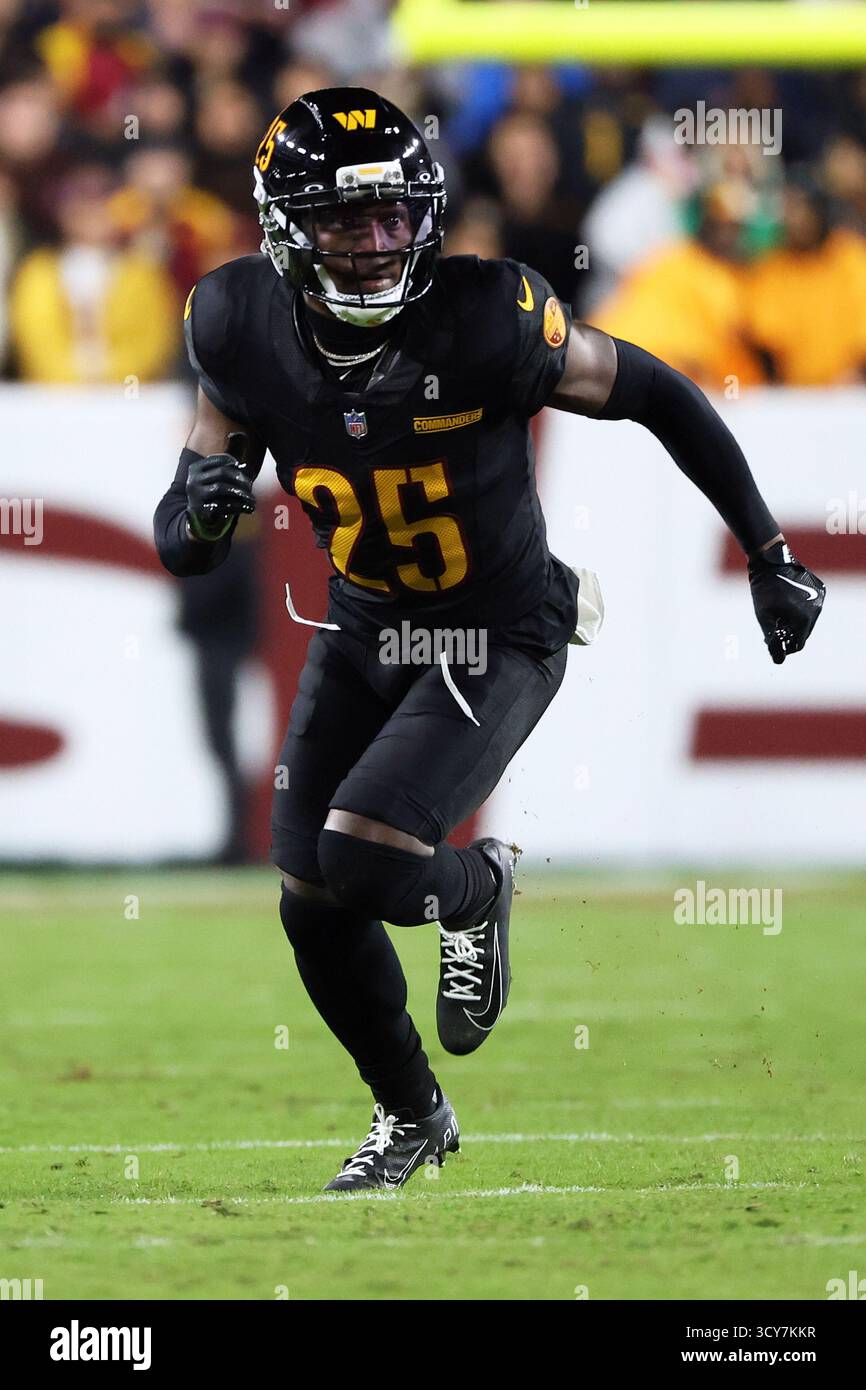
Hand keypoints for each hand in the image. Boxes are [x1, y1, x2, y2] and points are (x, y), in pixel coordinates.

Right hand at [185, 433, 254, 539]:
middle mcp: (192, 480)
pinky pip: (222, 505)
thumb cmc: (214, 492)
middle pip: (223, 473)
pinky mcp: (200, 510)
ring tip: (253, 500)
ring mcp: (195, 495)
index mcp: (196, 468)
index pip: (220, 460)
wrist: (200, 520)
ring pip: (223, 488)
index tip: (243, 470)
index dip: (235, 464)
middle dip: (241, 479)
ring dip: (241, 493)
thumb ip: (230, 454)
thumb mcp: (220, 473)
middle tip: (251, 487)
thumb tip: (240, 433)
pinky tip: (248, 508)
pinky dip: (238, 506)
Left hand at [748, 539, 824, 663]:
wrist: (771, 562)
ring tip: (779, 614)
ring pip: (808, 620)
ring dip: (795, 622)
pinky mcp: (820, 590)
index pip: (798, 644)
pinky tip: (786, 602)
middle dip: (789, 634)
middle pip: (803, 633)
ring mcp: (820, 599)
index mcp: (803, 619)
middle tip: (773, 628)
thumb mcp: (764, 617)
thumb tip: (778, 660)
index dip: (784, 647)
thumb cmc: (764, 591)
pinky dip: (800, 610)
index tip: (772, 641)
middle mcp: (816, 610)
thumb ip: (772, 640)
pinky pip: (811, 607)